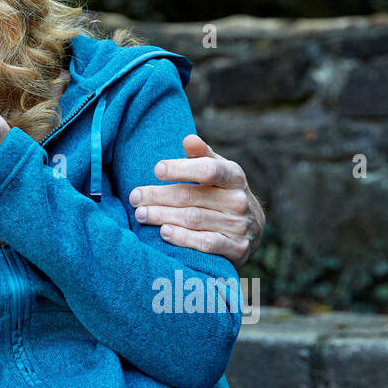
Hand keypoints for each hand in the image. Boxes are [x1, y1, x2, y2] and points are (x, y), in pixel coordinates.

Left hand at [128, 135, 264, 269]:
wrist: (252, 230)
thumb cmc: (224, 193)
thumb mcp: (218, 172)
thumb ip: (202, 156)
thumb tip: (188, 139)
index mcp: (233, 176)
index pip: (208, 170)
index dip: (181, 169)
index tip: (156, 169)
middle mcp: (238, 200)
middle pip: (192, 197)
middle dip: (159, 196)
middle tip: (134, 197)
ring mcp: (238, 225)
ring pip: (193, 219)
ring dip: (162, 216)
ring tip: (140, 214)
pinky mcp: (236, 248)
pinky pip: (205, 243)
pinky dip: (183, 238)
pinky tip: (163, 232)